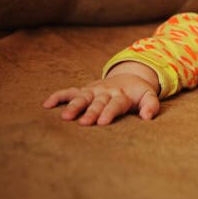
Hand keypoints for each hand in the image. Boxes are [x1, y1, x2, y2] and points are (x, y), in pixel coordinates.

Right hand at [43, 68, 159, 125]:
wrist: (129, 76)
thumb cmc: (137, 92)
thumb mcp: (148, 96)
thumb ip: (151, 105)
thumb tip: (148, 117)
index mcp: (122, 95)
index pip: (115, 104)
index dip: (109, 112)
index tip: (103, 122)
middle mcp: (105, 92)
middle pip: (97, 103)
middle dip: (91, 112)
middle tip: (84, 123)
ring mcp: (93, 91)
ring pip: (82, 97)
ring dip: (74, 106)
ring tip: (65, 117)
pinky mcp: (84, 90)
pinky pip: (69, 91)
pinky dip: (58, 96)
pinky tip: (46, 104)